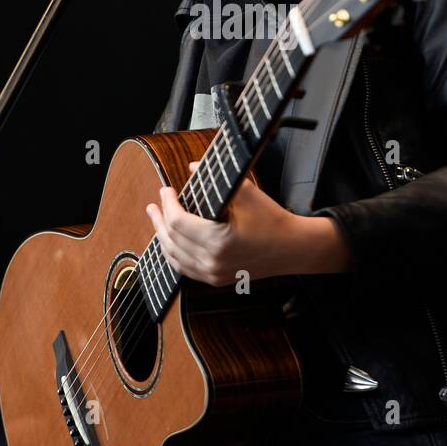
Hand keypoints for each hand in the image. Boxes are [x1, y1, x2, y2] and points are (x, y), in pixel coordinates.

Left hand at [145, 161, 351, 285]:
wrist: (292, 248)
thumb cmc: (272, 220)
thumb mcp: (246, 193)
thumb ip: (215, 179)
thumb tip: (190, 166)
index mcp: (218, 240)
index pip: (178, 222)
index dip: (168, 204)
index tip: (166, 190)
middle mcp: (213, 261)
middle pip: (172, 240)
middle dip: (159, 219)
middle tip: (154, 204)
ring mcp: (214, 274)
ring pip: (174, 257)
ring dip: (162, 237)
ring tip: (156, 220)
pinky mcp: (217, 280)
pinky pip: (185, 269)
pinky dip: (174, 254)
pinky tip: (169, 242)